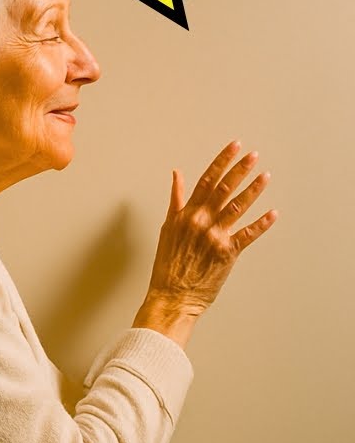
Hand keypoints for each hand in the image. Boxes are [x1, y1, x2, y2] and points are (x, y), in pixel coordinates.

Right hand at [141, 141, 277, 319]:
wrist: (172, 295)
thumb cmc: (168, 264)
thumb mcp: (168, 227)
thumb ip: (176, 200)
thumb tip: (177, 175)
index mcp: (185, 214)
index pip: (206, 180)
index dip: (222, 161)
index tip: (234, 147)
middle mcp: (200, 221)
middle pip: (224, 189)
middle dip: (241, 169)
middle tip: (254, 155)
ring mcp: (214, 236)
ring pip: (238, 207)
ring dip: (254, 190)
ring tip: (265, 176)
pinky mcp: (227, 252)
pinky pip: (249, 234)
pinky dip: (262, 223)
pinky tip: (273, 213)